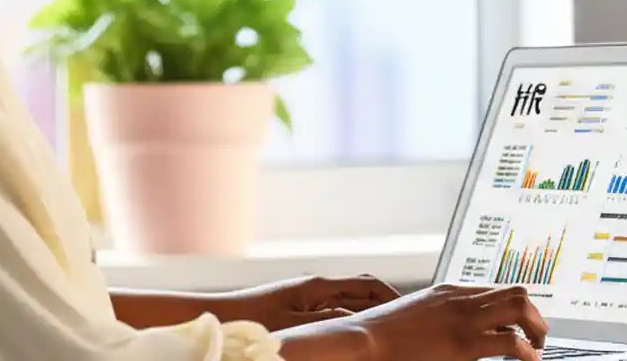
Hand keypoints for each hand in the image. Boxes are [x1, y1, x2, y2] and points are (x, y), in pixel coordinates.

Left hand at [227, 275, 401, 330]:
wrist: (215, 317)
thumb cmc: (252, 320)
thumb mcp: (298, 324)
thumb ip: (331, 321)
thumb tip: (363, 321)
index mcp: (320, 286)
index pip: (370, 285)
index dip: (393, 298)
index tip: (411, 312)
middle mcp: (315, 289)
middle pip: (360, 295)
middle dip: (383, 308)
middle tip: (402, 327)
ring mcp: (305, 299)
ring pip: (346, 307)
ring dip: (364, 318)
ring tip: (380, 336)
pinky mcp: (294, 312)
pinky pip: (330, 316)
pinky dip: (345, 325)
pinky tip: (347, 342)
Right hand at [349, 284, 548, 360]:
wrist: (364, 339)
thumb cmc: (382, 333)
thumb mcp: (414, 316)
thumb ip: (437, 316)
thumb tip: (448, 330)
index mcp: (449, 290)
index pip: (496, 289)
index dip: (514, 306)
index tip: (520, 322)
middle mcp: (462, 298)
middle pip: (515, 291)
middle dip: (533, 313)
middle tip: (538, 335)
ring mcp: (465, 318)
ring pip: (520, 306)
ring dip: (536, 326)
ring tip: (538, 346)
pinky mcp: (465, 343)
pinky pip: (511, 340)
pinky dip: (528, 351)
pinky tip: (529, 360)